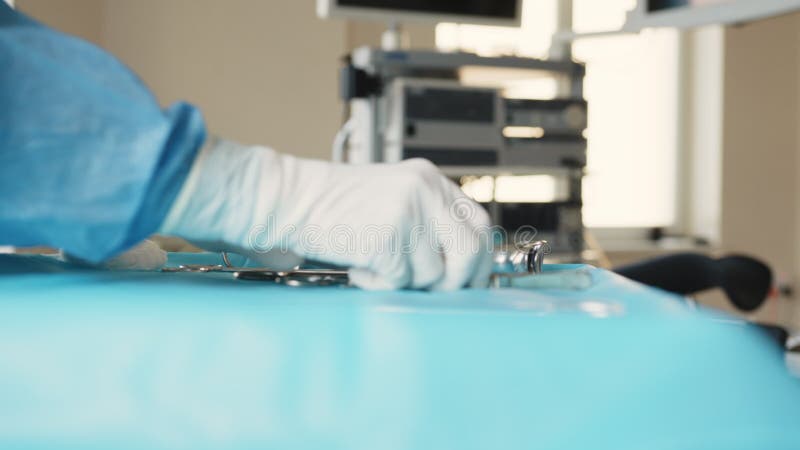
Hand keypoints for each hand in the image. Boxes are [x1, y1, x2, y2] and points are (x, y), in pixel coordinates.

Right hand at [160, 137, 493, 289]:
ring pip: (433, 273)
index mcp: (428, 179)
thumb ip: (426, 223)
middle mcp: (424, 190)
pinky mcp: (387, 237)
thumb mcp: (391, 200)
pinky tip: (358, 266)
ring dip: (404, 282)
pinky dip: (378, 285)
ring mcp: (408, 212)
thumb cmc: (331, 206)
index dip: (478, 259)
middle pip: (470, 249)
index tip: (470, 280)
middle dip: (458, 280)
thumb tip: (460, 267)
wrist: (286, 199)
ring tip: (374, 265)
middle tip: (435, 291)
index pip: (478, 223)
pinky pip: (399, 282)